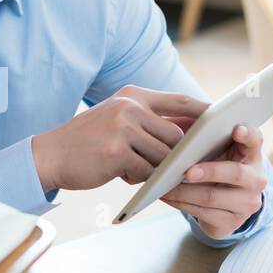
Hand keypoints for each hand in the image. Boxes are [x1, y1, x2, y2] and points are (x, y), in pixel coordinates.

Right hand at [32, 85, 208, 192]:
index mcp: (132, 95)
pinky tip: (120, 174)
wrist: (49, 155)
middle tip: (174, 167)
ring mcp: (123, 128)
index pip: (180, 100)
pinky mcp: (117, 153)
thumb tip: (187, 131)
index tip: (222, 121)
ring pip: (163, 156)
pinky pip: (146, 172)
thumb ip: (147, 120)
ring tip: (132, 168)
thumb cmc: (87, 141)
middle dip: (177, 154)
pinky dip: (139, 178)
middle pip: (176, 134)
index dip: (204, 112)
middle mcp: (129, 106)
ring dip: (154, 169)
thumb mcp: (116, 118)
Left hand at [160, 123, 266, 239]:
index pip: (255, 140)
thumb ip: (204, 137)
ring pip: (212, 197)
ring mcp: (247, 203)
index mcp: (252, 154)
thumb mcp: (216, 152)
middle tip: (187, 172)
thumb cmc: (216, 167)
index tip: (236, 129)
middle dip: (210, 171)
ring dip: (184, 192)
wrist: (226, 206)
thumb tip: (174, 124)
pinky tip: (166, 197)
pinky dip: (180, 204)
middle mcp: (256, 180)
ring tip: (163, 186)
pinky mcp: (232, 222)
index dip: (247, 134)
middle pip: (236, 174)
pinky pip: (203, 214)